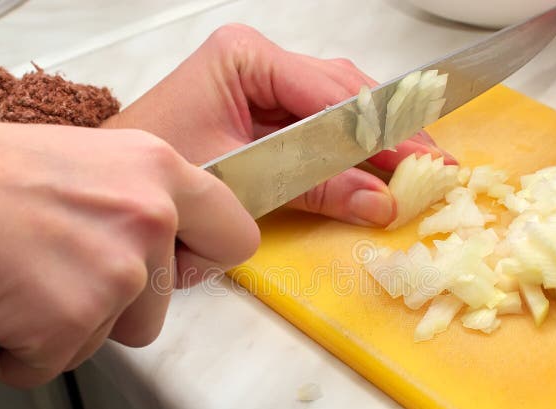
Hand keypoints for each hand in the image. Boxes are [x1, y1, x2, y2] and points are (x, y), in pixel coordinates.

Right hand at [0, 113, 257, 387]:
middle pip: (165, 302)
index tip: (186, 264)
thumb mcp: (86, 160)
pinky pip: (59, 363)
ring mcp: (116, 275)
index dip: (206, 257)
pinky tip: (0, 305)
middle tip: (60, 265)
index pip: (233, 232)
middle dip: (117, 302)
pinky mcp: (73, 323)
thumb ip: (138, 199)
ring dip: (71, 324)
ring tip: (24, 278)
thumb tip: (164, 239)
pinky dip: (24, 350)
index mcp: (156, 171)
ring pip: (116, 335)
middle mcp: (148, 219)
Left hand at [103, 24, 454, 226]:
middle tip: (434, 164)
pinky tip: (380, 162)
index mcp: (246, 58)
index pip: (332, 95)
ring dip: (377, 137)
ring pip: (338, 103)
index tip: (422, 159)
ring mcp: (263, 80)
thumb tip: (380, 203)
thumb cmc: (165, 173)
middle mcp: (259, 60)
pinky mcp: (264, 106)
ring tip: (417, 165)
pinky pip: (320, 121)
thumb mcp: (244, 181)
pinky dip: (351, 145)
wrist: (120, 184)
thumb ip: (314, 188)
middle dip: (391, 131)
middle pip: (344, 91)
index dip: (383, 132)